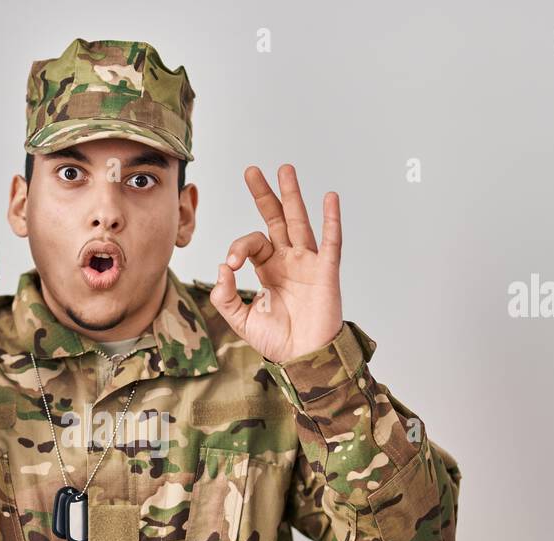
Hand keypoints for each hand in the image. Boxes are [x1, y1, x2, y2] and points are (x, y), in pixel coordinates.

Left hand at [209, 164, 343, 363]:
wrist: (304, 357)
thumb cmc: (278, 340)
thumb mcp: (241, 320)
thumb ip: (226, 297)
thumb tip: (222, 268)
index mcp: (269, 268)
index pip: (252, 243)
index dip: (238, 248)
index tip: (231, 265)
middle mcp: (288, 260)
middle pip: (276, 219)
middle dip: (264, 195)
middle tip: (251, 171)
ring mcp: (308, 263)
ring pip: (300, 222)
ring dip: (292, 195)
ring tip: (285, 169)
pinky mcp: (326, 272)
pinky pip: (331, 241)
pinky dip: (331, 219)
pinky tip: (330, 197)